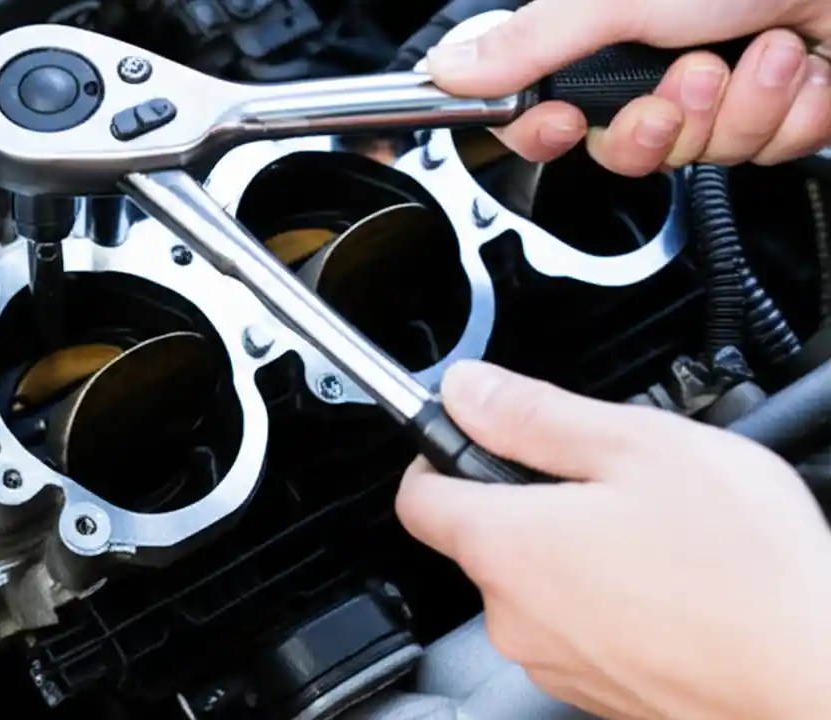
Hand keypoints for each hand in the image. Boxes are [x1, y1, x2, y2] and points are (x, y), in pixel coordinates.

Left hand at [397, 360, 830, 718]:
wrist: (814, 679)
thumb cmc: (743, 568)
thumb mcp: (637, 446)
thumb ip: (532, 414)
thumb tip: (466, 390)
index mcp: (505, 544)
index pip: (418, 495)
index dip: (439, 454)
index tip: (476, 435)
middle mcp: (511, 614)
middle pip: (482, 537)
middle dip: (528, 499)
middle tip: (606, 479)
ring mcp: (552, 661)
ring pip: (534, 584)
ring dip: (572, 551)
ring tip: (653, 535)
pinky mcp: (595, 692)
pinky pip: (575, 628)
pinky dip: (605, 600)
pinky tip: (668, 584)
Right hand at [426, 0, 830, 175]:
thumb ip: (533, 41)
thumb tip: (447, 68)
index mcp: (608, 41)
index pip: (541, 113)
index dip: (544, 131)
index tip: (560, 122)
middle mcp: (657, 69)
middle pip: (620, 150)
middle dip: (665, 119)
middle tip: (693, 72)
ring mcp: (720, 95)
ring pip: (698, 155)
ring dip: (740, 106)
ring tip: (763, 51)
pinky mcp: (779, 115)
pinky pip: (764, 153)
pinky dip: (789, 110)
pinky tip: (799, 66)